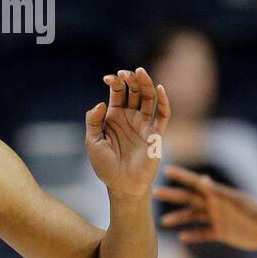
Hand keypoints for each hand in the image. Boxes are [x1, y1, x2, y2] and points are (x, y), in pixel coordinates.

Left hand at [85, 67, 170, 197]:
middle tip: (126, 73)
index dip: (115, 82)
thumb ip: (93, 122)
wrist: (122, 185)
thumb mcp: (93, 143)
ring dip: (146, 84)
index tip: (108, 78)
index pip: (118, 93)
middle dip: (131, 79)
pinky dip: (163, 100)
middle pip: (135, 91)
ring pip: (149, 98)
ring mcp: (145, 124)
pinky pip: (164, 113)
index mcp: (115, 118)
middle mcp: (131, 117)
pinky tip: (159, 88)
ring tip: (141, 72)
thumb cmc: (106, 167)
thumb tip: (101, 103)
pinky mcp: (157, 133)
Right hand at [155, 164, 256, 250]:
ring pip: (193, 217)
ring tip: (163, 222)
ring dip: (178, 218)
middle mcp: (215, 205)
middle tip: (153, 193)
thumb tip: (202, 179)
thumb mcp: (234, 202)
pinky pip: (203, 233)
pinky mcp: (221, 232)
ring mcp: (218, 218)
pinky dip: (193, 235)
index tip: (166, 169)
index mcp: (217, 195)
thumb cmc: (253, 214)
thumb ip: (217, 192)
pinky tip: (182, 237)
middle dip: (172, 195)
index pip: (195, 183)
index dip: (181, 176)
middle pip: (189, 199)